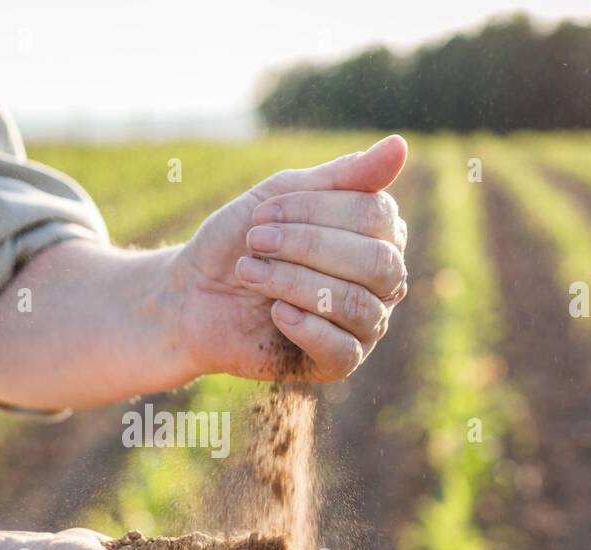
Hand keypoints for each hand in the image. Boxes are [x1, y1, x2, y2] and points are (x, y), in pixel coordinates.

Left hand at [170, 135, 408, 382]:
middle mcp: (382, 281)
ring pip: (356, 304)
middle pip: (377, 261)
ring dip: (294, 282)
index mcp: (376, 234)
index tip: (261, 212)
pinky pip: (345, 349)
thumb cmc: (238, 243)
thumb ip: (340, 177)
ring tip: (248, 273)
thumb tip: (400, 146)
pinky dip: (306, 326)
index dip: (316, 210)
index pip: (376, 214)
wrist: (191, 296)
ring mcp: (365, 324)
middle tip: (256, 241)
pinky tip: (274, 312)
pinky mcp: (339, 362)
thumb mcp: (281, 197)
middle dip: (308, 247)